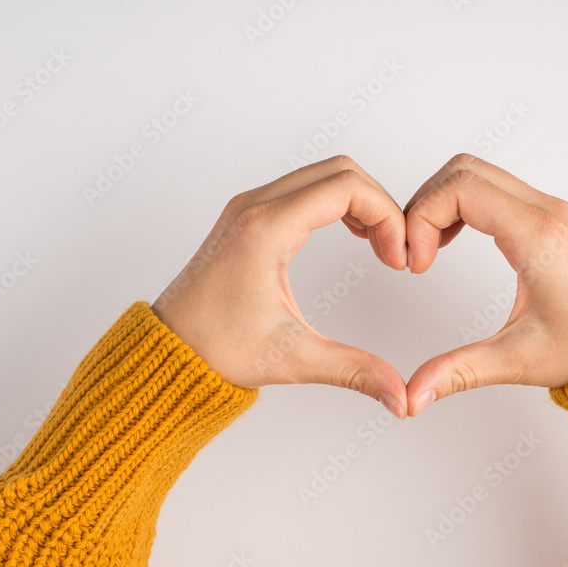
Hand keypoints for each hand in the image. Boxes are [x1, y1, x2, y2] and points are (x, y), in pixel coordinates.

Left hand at [151, 156, 409, 418]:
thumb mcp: (292, 358)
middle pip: (340, 171)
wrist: (168, 351)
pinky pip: (304, 187)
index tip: (397, 257)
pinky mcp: (248, 216)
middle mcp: (255, 207)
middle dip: (379, 204)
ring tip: (378, 244)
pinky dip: (337, 202)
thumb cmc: (213, 349)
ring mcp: (249, 207)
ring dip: (359, 201)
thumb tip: (400, 395)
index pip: (346, 187)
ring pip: (323, 174)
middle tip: (394, 250)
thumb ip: (353, 370)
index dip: (386, 215)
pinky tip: (351, 234)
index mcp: (266, 229)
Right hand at [403, 154, 567, 415]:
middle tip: (414, 254)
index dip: (422, 218)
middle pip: (463, 170)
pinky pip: (496, 188)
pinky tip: (452, 242)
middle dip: (425, 205)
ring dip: (443, 202)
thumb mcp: (518, 360)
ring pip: (478, 173)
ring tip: (428, 250)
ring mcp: (550, 211)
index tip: (416, 263)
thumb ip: (459, 372)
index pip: (461, 189)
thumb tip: (413, 396)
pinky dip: (463, 205)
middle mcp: (546, 213)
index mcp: (538, 238)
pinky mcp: (551, 218)